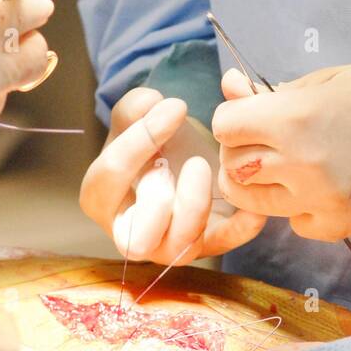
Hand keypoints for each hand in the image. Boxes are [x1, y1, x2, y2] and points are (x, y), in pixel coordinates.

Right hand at [80, 86, 265, 265]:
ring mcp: (169, 246)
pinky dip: (241, 225)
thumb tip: (150, 103)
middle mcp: (129, 233)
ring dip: (196, 206)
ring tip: (206, 166)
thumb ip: (134, 107)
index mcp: (100, 197)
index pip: (110, 176)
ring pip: (181, 248)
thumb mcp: (136, 119)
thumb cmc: (153, 143)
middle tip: (181, 160)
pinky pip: (225, 243)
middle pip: (136, 237)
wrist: (186, 159)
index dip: (140, 139)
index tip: (176, 107)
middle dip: (158, 198)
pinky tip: (250, 202)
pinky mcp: (207, 246)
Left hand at [212, 63, 350, 240]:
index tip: (251, 113)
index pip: (225, 127)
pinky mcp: (343, 225)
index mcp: (294, 119)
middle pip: (231, 169)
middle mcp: (300, 165)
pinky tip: (319, 186)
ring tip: (287, 163)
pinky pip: (297, 224)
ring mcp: (321, 201)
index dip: (235, 117)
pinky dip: (299, 209)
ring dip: (262, 182)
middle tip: (261, 140)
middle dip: (238, 152)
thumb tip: (231, 89)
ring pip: (256, 203)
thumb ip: (273, 92)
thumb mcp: (328, 80)